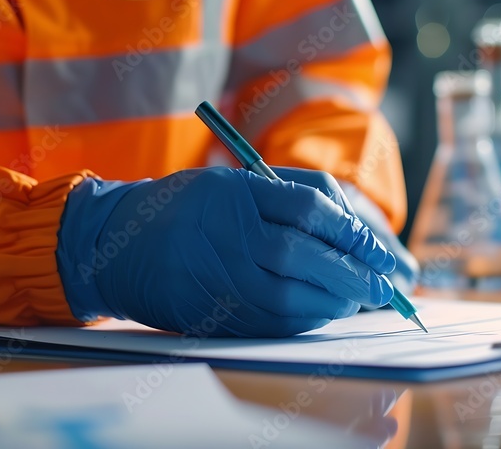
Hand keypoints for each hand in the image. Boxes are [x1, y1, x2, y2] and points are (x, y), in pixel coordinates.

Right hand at [57, 166, 397, 336]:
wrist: (118, 245)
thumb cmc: (185, 206)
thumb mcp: (233, 179)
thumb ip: (292, 191)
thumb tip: (355, 226)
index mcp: (233, 193)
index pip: (309, 209)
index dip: (354, 231)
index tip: (379, 247)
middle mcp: (225, 235)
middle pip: (305, 256)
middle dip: (354, 273)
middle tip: (382, 283)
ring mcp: (217, 276)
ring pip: (292, 297)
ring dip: (335, 301)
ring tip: (358, 298)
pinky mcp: (213, 311)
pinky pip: (273, 322)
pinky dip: (308, 319)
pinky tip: (324, 310)